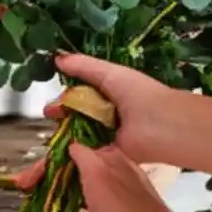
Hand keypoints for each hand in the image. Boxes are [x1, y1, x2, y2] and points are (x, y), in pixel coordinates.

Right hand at [45, 53, 176, 162]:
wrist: (162, 127)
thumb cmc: (139, 94)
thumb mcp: (109, 73)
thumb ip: (83, 66)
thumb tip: (57, 59)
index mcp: (113, 90)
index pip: (84, 90)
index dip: (68, 92)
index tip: (53, 93)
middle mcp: (111, 111)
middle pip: (80, 110)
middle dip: (63, 110)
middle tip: (49, 113)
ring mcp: (110, 133)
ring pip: (82, 130)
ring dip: (67, 129)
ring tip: (52, 127)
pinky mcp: (110, 152)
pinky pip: (89, 149)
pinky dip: (76, 147)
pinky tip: (62, 144)